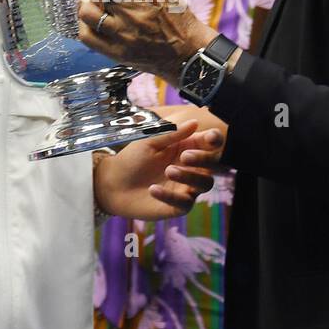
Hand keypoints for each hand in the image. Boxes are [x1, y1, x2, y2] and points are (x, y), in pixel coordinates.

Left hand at [76, 0, 214, 82]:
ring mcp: (121, 35)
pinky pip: (87, 37)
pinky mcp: (116, 52)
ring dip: (87, 3)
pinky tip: (93, 21)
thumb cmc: (179, 19)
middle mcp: (131, 14)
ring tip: (94, 2)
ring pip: (87, 12)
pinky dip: (85, 25)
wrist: (187, 53)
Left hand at [95, 119, 225, 219]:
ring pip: (205, 184)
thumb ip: (172, 133)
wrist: (114, 184)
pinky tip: (153, 189)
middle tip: (185, 156)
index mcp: (187, 148)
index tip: (210, 137)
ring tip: (168, 171)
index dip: (214, 140)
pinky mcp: (178, 206)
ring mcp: (186, 187)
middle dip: (204, 159)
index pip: (209, 144)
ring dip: (190, 177)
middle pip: (213, 165)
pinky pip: (185, 202)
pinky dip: (170, 196)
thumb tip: (195, 122)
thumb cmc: (132, 159)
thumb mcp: (149, 141)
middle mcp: (191, 168)